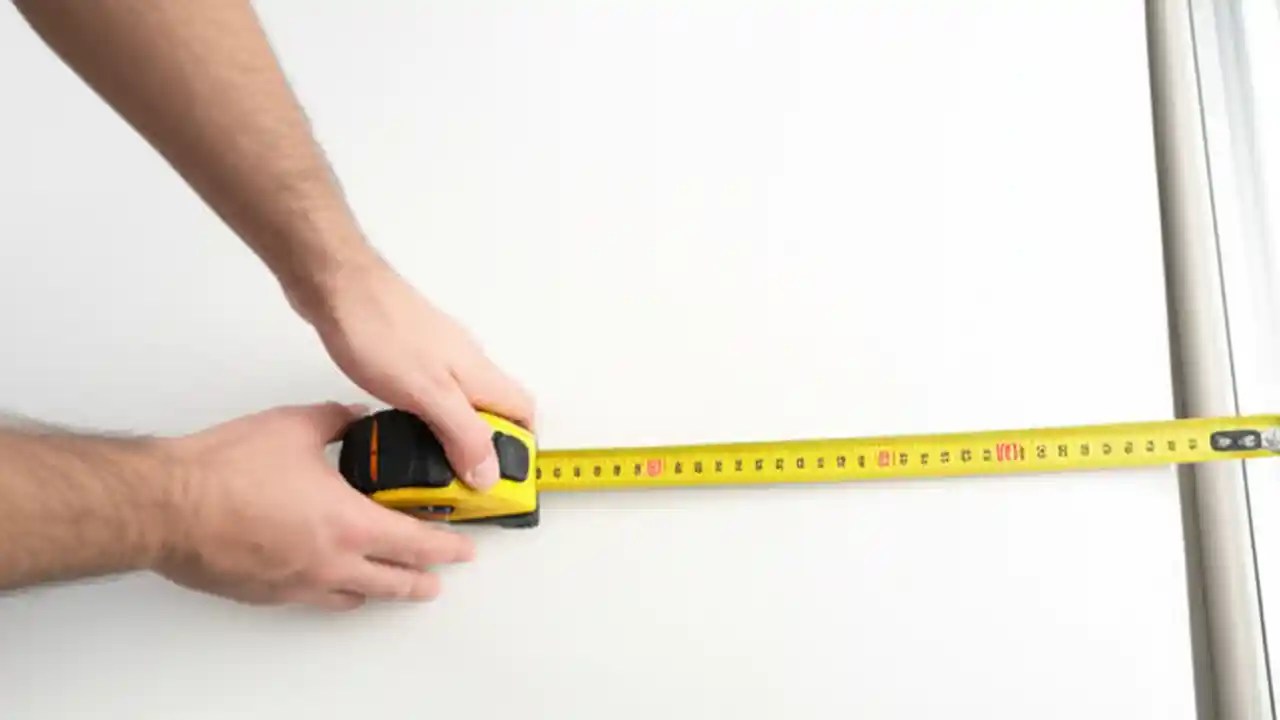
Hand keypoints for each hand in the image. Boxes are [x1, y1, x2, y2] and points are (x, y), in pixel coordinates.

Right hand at [154, 402, 474, 609]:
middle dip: (425, 579)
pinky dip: (338, 592)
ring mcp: (298, 584)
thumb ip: (336, 421)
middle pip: (395, 582)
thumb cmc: (223, 471)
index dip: (446, 546)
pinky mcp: (268, 593)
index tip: (465, 546)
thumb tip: (353, 417)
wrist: (164, 506)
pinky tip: (336, 581)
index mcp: (347, 522)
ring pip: (357, 597)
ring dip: (382, 589)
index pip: (415, 542)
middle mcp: (329, 562)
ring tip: (395, 582)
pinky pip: (317, 600)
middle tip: (441, 576)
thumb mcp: (294, 427)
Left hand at [300, 258, 535, 490]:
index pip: (523, 411)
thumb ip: (462, 434)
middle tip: (459, 481)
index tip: (501, 479)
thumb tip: (491, 476)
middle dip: (485, 446)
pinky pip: (432, 391)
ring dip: (454, 433)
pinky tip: (402, 426)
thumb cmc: (382, 335)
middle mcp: (466, 362)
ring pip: (462, 400)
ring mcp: (437, 353)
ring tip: (429, 463)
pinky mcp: (408, 350)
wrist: (337, 286)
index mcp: (479, 373)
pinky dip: (428, 415)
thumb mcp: (428, 394)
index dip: (521, 446)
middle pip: (494, 409)